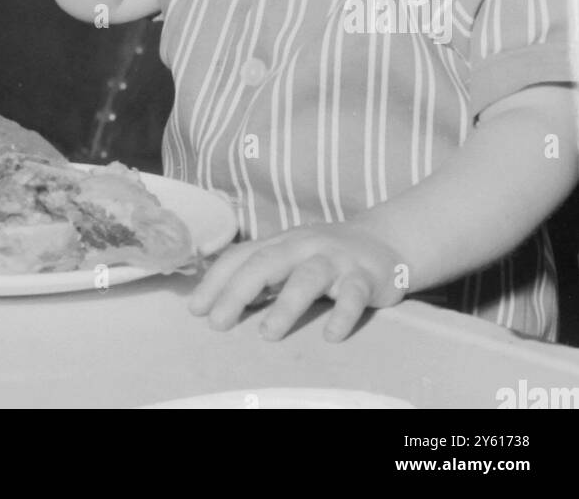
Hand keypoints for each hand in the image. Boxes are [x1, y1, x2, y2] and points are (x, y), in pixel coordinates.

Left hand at [188, 223, 405, 342]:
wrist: (383, 241)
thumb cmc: (324, 256)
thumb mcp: (289, 258)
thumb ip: (260, 275)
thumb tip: (217, 302)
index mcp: (280, 243)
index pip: (241, 256)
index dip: (216, 280)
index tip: (195, 309)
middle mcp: (304, 246)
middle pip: (266, 263)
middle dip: (238, 292)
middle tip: (217, 323)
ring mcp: (335, 260)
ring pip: (307, 278)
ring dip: (285, 305)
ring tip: (267, 334)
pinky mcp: (365, 277)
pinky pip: (353, 295)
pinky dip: (342, 314)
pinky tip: (330, 336)